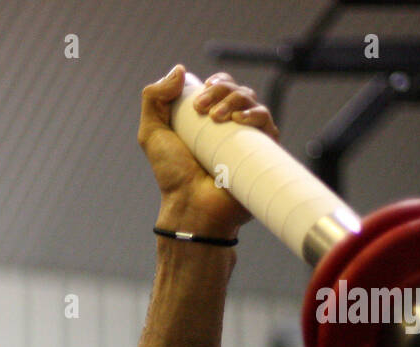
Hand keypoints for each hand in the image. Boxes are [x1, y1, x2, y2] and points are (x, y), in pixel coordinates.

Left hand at [138, 65, 280, 237]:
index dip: (216, 83)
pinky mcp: (262, 152)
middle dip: (221, 90)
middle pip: (237, 90)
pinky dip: (256, 115)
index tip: (202, 91)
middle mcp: (229, 126)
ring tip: (216, 118)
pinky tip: (239, 120)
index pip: (221, 87)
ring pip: (253, 102)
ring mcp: (247, 139)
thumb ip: (154, 98)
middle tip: (202, 109)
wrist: (190, 204)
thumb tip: (179, 69)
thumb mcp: (152, 132)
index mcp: (208, 119)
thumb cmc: (172, 175)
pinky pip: (268, 124)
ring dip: (235, 100)